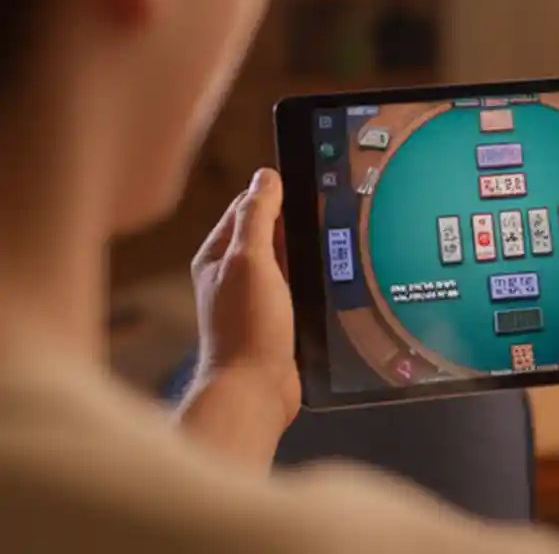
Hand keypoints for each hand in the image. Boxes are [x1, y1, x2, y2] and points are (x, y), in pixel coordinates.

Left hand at [176, 168, 299, 470]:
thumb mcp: (252, 260)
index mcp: (217, 256)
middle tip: (327, 213)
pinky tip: (329, 279)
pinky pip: (296, 289)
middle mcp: (232, 276)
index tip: (307, 184)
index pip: (245, 208)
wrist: (255, 389)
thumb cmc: (247, 326)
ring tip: (334, 244)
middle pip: (267, 234)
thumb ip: (258, 216)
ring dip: (304, 254)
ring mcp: (254, 300)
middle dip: (293, 224)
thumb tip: (266, 176)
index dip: (274, 194)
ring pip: (284, 262)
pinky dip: (310, 281)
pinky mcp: (275, 321)